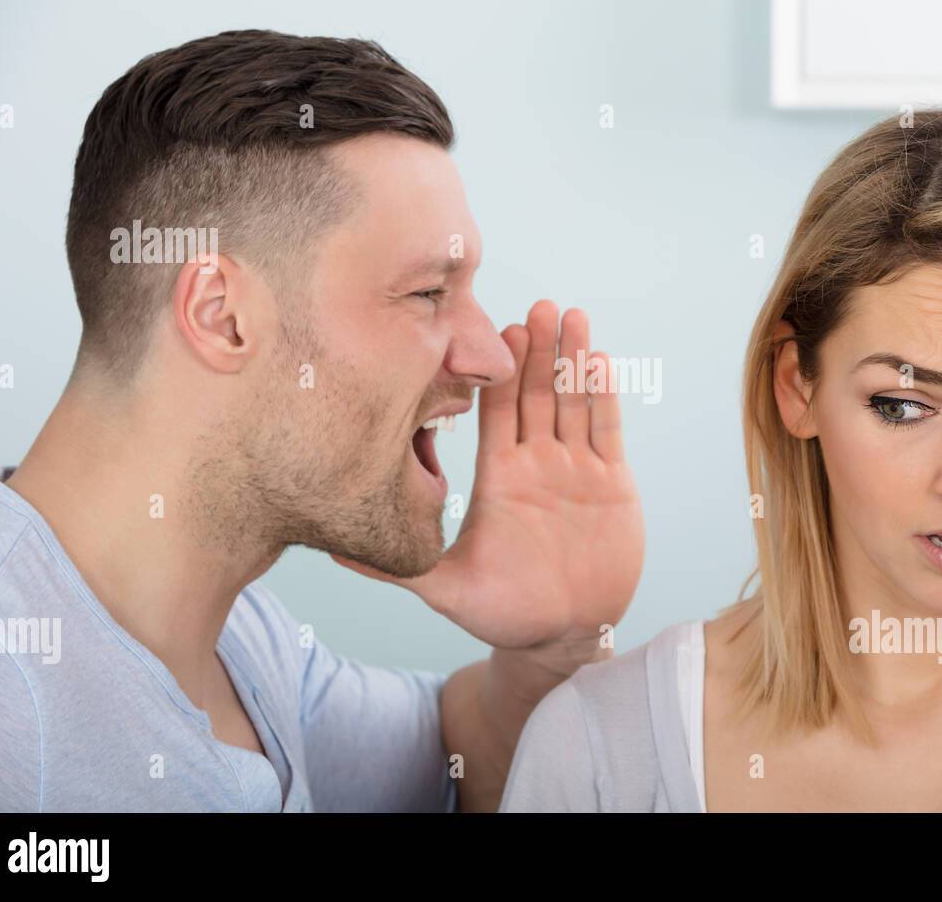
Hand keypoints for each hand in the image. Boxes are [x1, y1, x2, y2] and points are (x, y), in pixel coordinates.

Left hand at [333, 300, 643, 658]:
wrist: (561, 636)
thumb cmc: (503, 611)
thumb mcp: (444, 585)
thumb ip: (395, 563)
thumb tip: (330, 549)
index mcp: (499, 476)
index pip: (494, 411)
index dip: (494, 372)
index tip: (492, 331)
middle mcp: (536, 462)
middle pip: (535, 393)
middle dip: (536, 350)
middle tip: (535, 306)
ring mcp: (575, 469)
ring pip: (573, 401)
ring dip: (571, 358)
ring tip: (569, 316)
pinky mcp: (612, 482)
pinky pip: (607, 430)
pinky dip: (604, 396)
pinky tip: (599, 360)